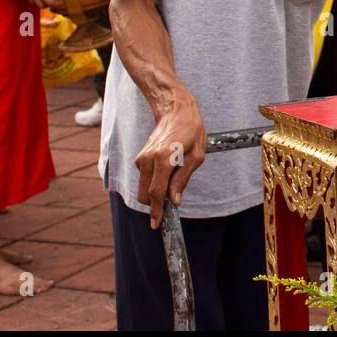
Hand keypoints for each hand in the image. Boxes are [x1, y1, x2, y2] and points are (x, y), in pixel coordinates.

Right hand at [135, 96, 206, 229]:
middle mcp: (148, 159)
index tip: (157, 225)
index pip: (156, 192)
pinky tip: (168, 169)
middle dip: (155, 204)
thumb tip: (174, 200)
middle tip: (171, 203)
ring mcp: (141, 158)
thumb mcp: (196, 156)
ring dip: (155, 192)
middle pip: (145, 194)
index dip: (156, 211)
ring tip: (174, 176)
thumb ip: (183, 179)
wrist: (175, 111)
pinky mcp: (140, 158)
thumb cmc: (191, 131)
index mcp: (164, 158)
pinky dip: (153, 182)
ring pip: (143, 188)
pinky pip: (145, 179)